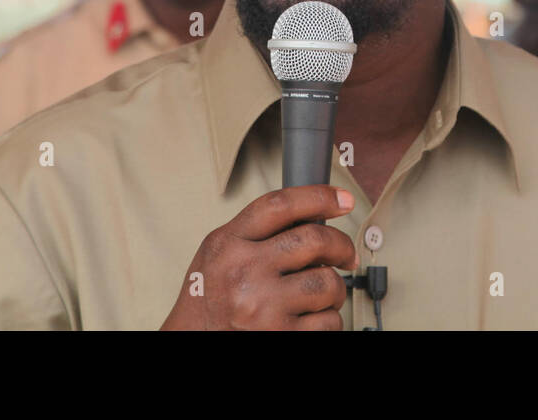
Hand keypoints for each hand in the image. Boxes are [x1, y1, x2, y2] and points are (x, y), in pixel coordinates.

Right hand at [160, 185, 357, 330]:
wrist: (191, 340)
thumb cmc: (207, 299)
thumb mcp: (218, 253)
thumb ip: (255, 233)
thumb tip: (310, 217)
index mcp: (228, 244)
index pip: (280, 206)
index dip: (319, 197)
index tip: (342, 200)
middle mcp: (244, 273)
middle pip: (314, 240)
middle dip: (341, 245)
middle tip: (346, 254)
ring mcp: (263, 307)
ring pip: (327, 283)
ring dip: (335, 288)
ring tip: (324, 293)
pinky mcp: (280, 336)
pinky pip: (328, 321)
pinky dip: (330, 319)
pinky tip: (315, 317)